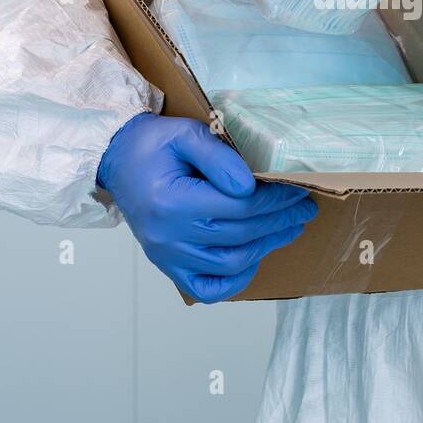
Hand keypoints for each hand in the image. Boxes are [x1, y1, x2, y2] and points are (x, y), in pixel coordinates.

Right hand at [98, 113, 316, 302]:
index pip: (239, 206)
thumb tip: (251, 185)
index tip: (297, 189)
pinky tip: (254, 259)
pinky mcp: (168, 266)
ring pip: (230, 262)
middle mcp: (168, 236)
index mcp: (172, 202)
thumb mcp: (185, 134)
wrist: (118, 160)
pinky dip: (235, 280)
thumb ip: (219, 157)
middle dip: (279, 221)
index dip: (274, 200)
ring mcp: (167, 256)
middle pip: (240, 235)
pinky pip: (207, 289)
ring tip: (290, 228)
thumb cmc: (153, 146)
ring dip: (266, 246)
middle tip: (304, 208)